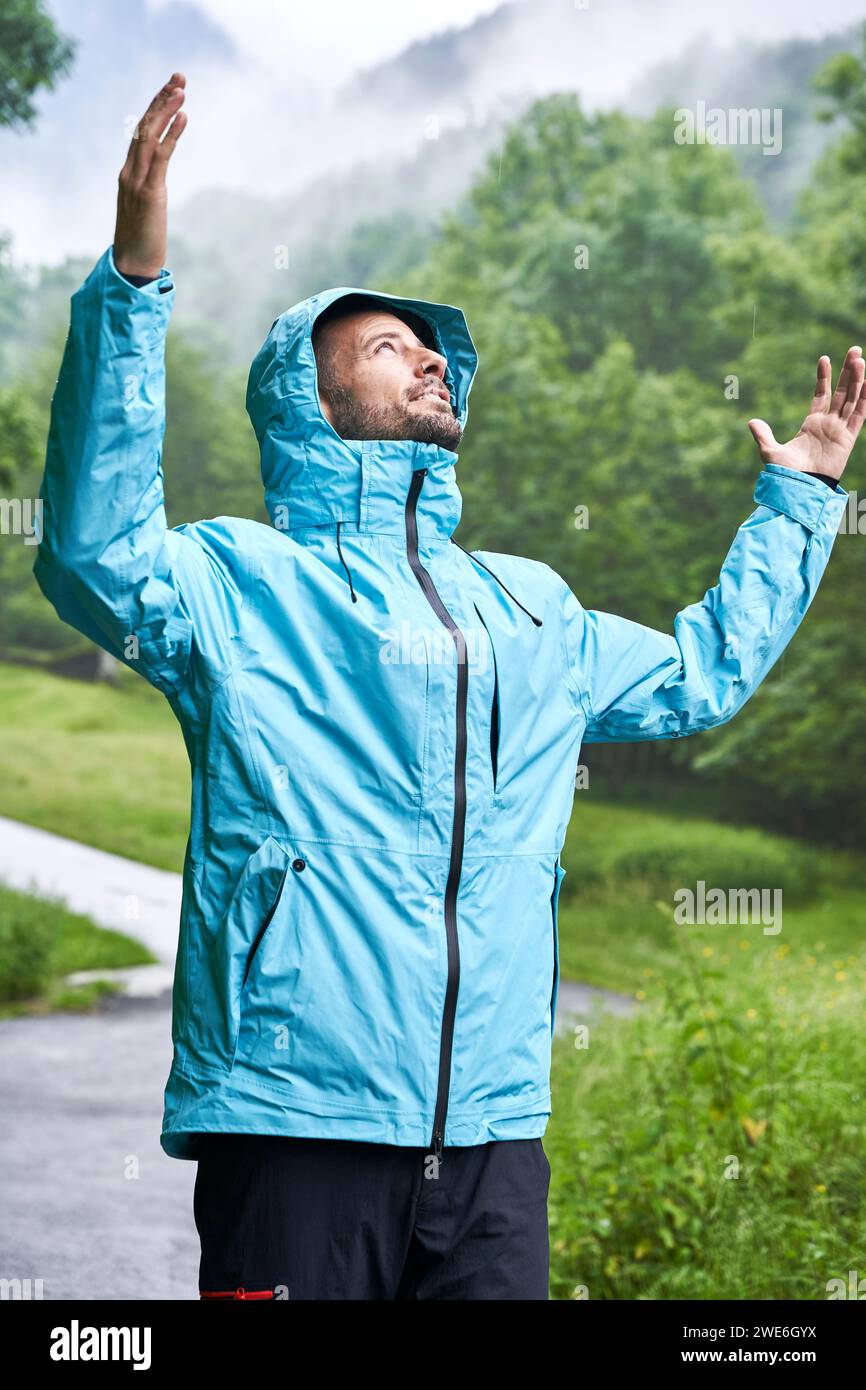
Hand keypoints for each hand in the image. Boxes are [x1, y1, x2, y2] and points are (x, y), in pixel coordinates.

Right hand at [113, 72, 186, 278]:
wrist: (133, 265)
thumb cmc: (143, 240)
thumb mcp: (146, 208)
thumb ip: (151, 188)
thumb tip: (158, 182)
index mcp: (128, 172)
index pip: (140, 132)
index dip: (156, 108)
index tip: (171, 88)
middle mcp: (129, 171)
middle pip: (143, 126)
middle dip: (161, 98)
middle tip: (179, 76)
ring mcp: (137, 180)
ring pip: (149, 135)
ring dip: (166, 109)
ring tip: (182, 88)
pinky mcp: (149, 192)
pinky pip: (161, 157)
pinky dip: (172, 134)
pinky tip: (184, 117)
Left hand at [748, 346, 865, 480]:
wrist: (799, 487)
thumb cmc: (786, 474)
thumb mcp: (770, 451)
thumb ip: (763, 435)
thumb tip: (751, 421)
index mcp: (812, 425)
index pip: (822, 395)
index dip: (824, 377)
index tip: (824, 358)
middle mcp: (829, 425)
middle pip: (842, 393)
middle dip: (848, 372)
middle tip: (854, 351)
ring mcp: (840, 430)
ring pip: (852, 399)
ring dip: (857, 379)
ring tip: (859, 358)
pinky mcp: (848, 438)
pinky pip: (859, 414)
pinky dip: (864, 398)